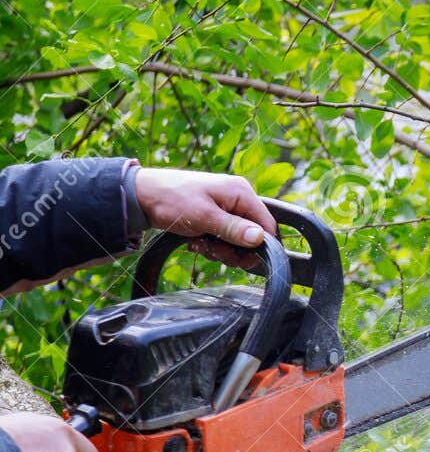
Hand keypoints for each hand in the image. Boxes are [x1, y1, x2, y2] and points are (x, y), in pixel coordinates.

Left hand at [134, 168, 276, 266]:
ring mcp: (227, 207)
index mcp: (241, 192)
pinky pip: (224, 237)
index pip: (267, 224)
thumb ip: (233, 228)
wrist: (140, 195)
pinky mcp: (215, 215)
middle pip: (253, 235)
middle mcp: (238, 198)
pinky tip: (196, 241)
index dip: (259, 245)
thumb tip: (260, 238)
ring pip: (238, 239)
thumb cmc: (171, 199)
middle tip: (213, 251)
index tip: (242, 258)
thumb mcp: (203, 216)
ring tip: (200, 244)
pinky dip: (212, 244)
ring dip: (221, 249)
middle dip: (234, 249)